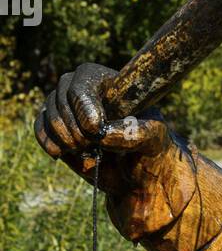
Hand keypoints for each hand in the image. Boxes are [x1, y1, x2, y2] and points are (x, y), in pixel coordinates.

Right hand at [34, 63, 171, 193]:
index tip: (96, 129)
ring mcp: (65, 106)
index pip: (84, 83)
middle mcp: (81, 87)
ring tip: (83, 150)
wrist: (135, 170)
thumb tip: (102, 134)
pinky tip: (61, 153)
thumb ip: (132, 133)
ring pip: (48, 114)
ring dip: (63, 137)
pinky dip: (48, 142)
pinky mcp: (54, 126)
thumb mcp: (153, 136)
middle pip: (61, 98)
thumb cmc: (149, 144)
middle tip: (90, 145)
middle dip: (74, 126)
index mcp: (107, 80)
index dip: (84, 106)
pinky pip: (39, 128)